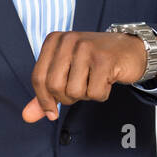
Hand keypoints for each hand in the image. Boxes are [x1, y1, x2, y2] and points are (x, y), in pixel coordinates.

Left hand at [22, 30, 156, 121]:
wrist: (129, 49)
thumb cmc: (94, 62)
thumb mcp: (66, 73)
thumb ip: (46, 94)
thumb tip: (27, 116)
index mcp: (54, 40)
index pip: (38, 78)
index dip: (43, 100)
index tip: (52, 112)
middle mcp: (69, 40)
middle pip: (54, 86)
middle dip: (66, 98)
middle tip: (79, 91)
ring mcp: (87, 48)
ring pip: (75, 91)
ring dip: (86, 95)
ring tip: (94, 81)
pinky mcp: (105, 59)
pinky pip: (95, 93)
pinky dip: (101, 94)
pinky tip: (107, 80)